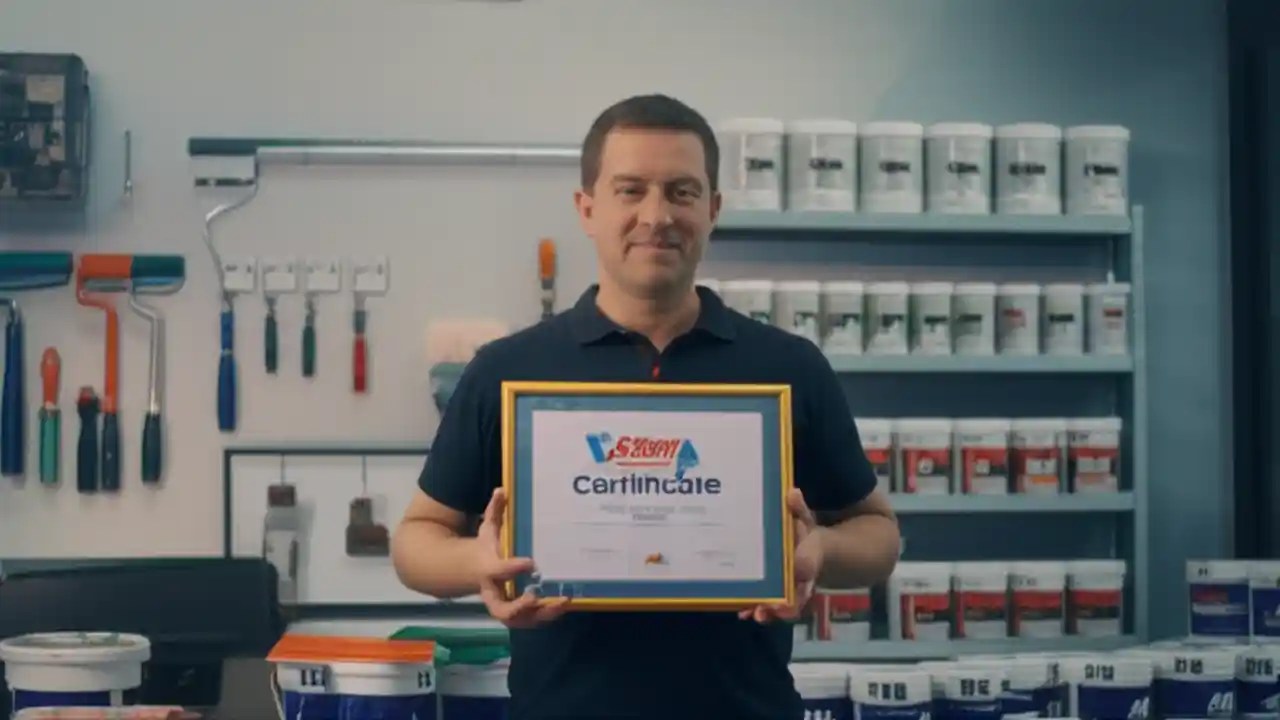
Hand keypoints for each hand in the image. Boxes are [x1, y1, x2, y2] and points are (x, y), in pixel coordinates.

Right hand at [475, 488, 570, 627]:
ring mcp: (506, 605)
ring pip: (520, 620)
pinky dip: (547, 615)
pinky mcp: (517, 612)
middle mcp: (495, 592)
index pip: (497, 572)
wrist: (472, 571)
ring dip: (541, 614)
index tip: (530, 562)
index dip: (512, 569)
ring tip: (562, 602)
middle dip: (520, 606)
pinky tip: (564, 603)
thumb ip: (495, 511)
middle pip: (502, 610)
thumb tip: (502, 489)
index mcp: (487, 570)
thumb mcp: (487, 528)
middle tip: (536, 597)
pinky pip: (531, 619)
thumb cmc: (486, 548)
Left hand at [739, 488, 822, 622]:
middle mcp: (799, 577)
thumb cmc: (801, 530)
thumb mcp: (802, 516)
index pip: (805, 570)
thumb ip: (797, 507)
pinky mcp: (775, 591)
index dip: (798, 579)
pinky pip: (767, 603)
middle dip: (779, 605)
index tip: (788, 592)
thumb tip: (792, 493)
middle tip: (763, 612)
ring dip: (766, 610)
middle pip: (793, 596)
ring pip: (780, 604)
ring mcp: (788, 587)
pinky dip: (756, 608)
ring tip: (752, 614)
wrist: (807, 545)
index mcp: (808, 557)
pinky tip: (742, 611)